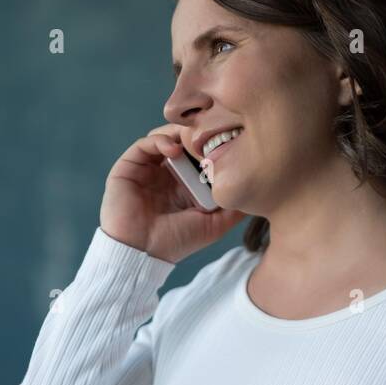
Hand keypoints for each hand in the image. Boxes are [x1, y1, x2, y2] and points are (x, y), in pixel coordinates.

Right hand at [100, 123, 245, 263]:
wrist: (142, 253)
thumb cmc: (175, 242)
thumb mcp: (213, 226)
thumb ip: (233, 209)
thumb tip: (257, 193)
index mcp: (183, 185)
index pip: (198, 155)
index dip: (211, 145)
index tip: (227, 140)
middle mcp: (164, 174)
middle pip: (182, 142)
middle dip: (197, 134)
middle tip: (212, 131)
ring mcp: (146, 169)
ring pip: (164, 138)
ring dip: (180, 134)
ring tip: (194, 138)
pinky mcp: (128, 167)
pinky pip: (144, 144)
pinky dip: (160, 140)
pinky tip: (174, 149)